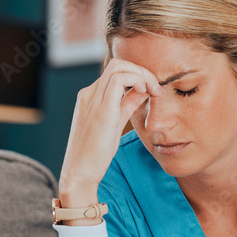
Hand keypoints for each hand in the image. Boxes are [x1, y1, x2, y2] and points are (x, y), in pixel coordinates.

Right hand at [59, 59, 164, 189]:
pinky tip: (145, 93)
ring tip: (154, 91)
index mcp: (90, 97)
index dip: (138, 76)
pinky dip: (137, 80)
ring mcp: (93, 99)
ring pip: (119, 66)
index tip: (153, 91)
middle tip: (156, 89)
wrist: (79, 173)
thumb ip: (127, 105)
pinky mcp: (101, 109)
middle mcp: (89, 94)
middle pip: (118, 64)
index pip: (116, 73)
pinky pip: (120, 79)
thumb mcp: (114, 124)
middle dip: (142, 71)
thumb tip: (143, 92)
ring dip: (142, 74)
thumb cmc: (95, 154)